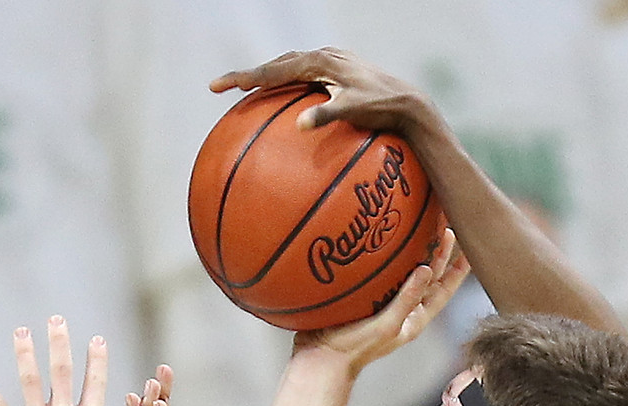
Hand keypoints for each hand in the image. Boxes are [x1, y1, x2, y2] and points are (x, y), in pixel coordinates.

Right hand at [212, 47, 430, 134]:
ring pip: (290, 65)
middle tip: (222, 87)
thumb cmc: (382, 110)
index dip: (243, 78)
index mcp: (319, 62)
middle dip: (249, 75)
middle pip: (276, 63)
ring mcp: (333, 61)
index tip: (217, 86)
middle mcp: (324, 56)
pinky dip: (288, 82)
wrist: (410, 103)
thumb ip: (326, 116)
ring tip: (248, 89)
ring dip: (268, 75)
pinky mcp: (340, 71)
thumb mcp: (352, 112)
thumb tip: (300, 126)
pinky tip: (285, 99)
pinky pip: (305, 73)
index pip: (272, 69)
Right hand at [293, 229, 469, 372]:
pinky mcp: (366, 296)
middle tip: (445, 226)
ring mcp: (385, 301)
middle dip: (439, 253)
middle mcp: (404, 308)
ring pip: (407, 271)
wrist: (322, 356)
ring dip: (416, 250)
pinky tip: (385, 239)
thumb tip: (427, 269)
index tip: (469, 249)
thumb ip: (407, 298)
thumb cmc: (356, 348)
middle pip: (429, 276)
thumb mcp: (387, 324)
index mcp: (415, 317)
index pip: (444, 290)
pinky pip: (383, 272)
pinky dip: (389, 256)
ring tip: (422, 227)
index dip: (458, 271)